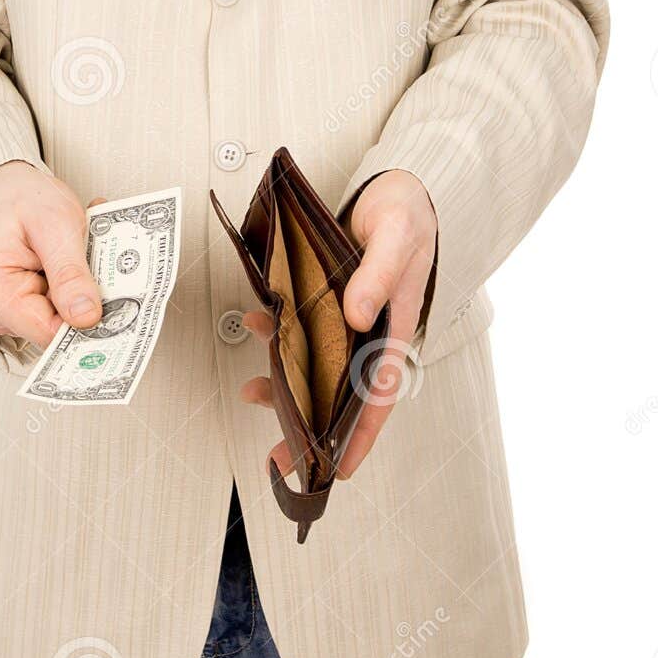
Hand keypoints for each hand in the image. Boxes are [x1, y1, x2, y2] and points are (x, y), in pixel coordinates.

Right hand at [0, 160, 106, 346]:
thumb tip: (86, 317)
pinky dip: (73, 281)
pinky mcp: (22, 305)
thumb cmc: (22, 198)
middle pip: (56, 327)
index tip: (115, 300)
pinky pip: (57, 305)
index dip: (84, 320)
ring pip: (61, 316)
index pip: (48, 333)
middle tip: (96, 253)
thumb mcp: (54, 225)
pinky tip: (74, 251)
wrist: (4, 186)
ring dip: (80, 284)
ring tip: (83, 243)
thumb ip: (69, 273)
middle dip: (84, 294)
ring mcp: (7, 310)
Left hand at [239, 169, 436, 481]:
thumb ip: (379, 275)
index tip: (342, 470)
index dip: (363, 435)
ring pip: (313, 363)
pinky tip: (256, 322)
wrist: (399, 186)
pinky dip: (276, 331)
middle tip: (281, 457)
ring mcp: (347, 315)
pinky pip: (299, 325)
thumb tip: (359, 316)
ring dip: (284, 382)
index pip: (381, 391)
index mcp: (394, 325)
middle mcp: (369, 329)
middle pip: (339, 390)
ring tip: (251, 393)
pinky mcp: (326, 296)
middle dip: (310, 425)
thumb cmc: (407, 214)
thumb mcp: (396, 237)